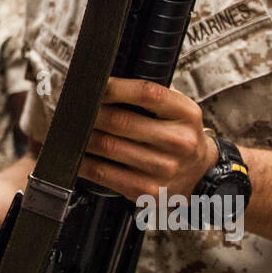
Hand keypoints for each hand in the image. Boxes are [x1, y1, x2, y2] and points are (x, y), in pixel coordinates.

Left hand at [79, 77, 216, 198]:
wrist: (200, 173)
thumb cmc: (180, 134)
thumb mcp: (178, 109)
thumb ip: (151, 95)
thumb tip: (106, 81)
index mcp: (186, 114)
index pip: (147, 93)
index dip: (114, 88)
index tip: (95, 85)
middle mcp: (178, 141)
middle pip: (121, 121)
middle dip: (90, 113)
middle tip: (74, 108)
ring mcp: (164, 168)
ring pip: (108, 147)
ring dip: (83, 137)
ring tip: (71, 129)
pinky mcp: (148, 190)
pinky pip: (105, 174)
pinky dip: (84, 162)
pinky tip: (77, 155)